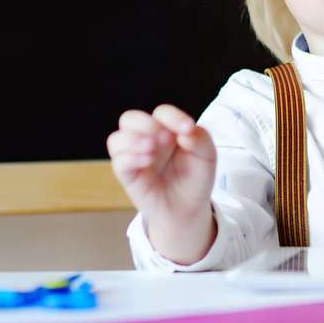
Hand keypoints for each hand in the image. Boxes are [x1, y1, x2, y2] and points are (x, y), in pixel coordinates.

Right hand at [107, 104, 217, 260]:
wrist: (190, 209)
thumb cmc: (196, 177)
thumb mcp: (207, 155)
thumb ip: (200, 139)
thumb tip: (184, 133)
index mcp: (166, 130)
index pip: (161, 113)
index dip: (172, 116)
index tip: (187, 129)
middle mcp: (146, 141)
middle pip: (129, 119)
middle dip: (145, 123)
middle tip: (165, 137)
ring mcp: (135, 158)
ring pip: (116, 140)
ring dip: (133, 140)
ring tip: (152, 148)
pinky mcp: (129, 177)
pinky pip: (119, 163)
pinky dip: (130, 158)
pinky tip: (148, 161)